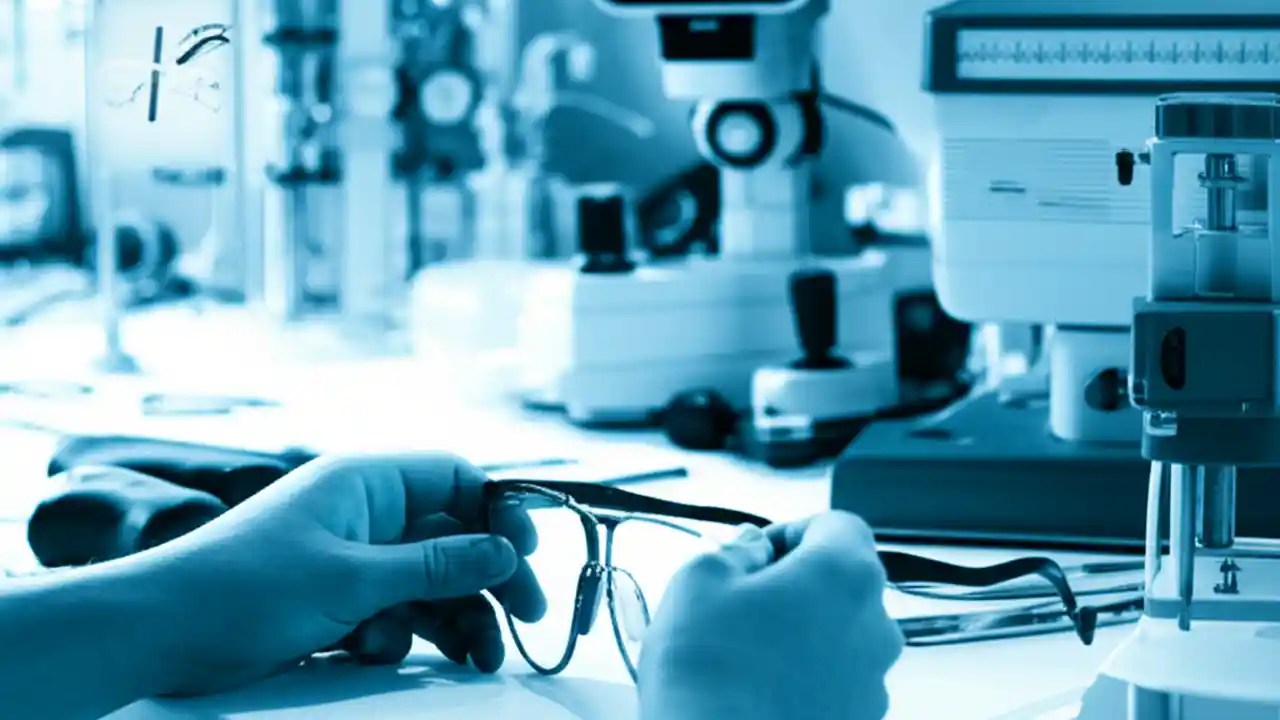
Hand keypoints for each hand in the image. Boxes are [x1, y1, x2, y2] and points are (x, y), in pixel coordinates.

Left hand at [131, 454, 546, 695]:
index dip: (499, 512)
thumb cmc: (242, 589)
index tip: (527, 553)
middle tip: (527, 618)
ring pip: (429, 582)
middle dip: (490, 578)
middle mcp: (364, 514)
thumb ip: (435, 565)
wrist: (159, 635)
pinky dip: (405, 635)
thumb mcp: (352, 579)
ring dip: (457, 618)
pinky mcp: (336, 599)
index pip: (456, 479)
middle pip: (453, 536)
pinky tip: (389, 655)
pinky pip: (395, 611)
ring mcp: (351, 558)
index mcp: (366, 483)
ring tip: (481, 657)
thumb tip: (505, 551)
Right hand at [638, 511, 901, 719]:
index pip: (839, 525)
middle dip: (796, 584)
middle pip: (842, 582)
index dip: (793, 532)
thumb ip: (737, 550)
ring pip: (839, 635)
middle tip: (741, 603)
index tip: (757, 553)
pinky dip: (805, 677)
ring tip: (744, 653)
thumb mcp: (701, 579)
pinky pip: (836, 682)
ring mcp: (873, 681)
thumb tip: (753, 549)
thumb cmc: (709, 670)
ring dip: (801, 633)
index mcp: (845, 573)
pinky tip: (757, 688)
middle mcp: (875, 625)